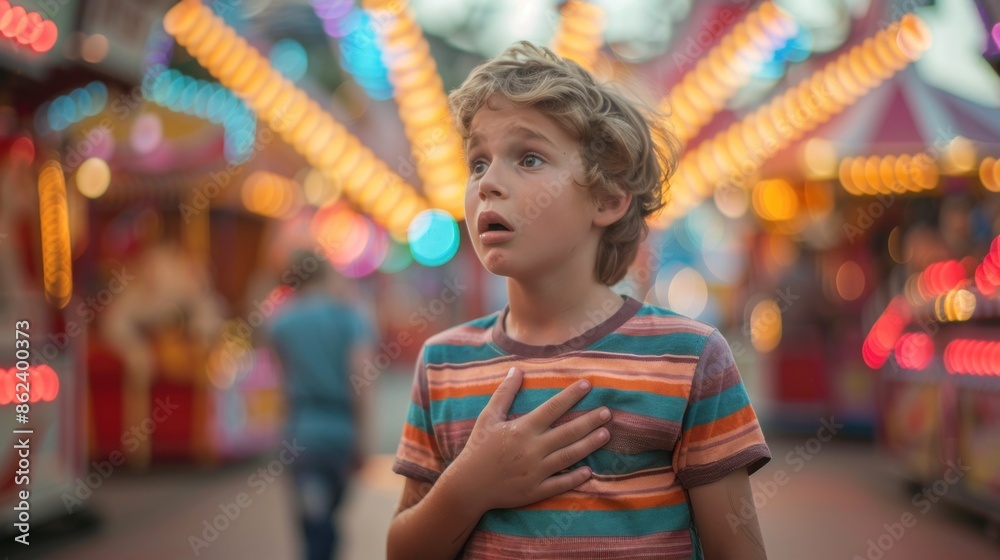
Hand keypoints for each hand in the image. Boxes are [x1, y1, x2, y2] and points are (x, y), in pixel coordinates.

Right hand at [443, 366, 611, 513]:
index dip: (571, 395)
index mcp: (522, 429)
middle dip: (589, 420)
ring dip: (589, 444)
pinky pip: (560, 483)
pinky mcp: (536, 490)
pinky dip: (576, 477)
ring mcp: (536, 471)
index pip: (553, 408)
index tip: (587, 385)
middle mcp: (533, 449)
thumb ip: (504, 394)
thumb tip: (516, 370)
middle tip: (607, 412)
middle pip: (568, 432)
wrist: (468, 485)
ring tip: (606, 434)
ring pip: (569, 456)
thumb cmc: (478, 448)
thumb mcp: (488, 417)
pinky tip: (589, 471)